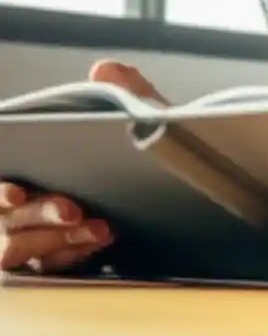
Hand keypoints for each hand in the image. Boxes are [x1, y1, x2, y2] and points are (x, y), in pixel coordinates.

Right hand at [0, 59, 166, 276]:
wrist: (181, 182)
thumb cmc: (143, 142)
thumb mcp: (144, 113)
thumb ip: (126, 90)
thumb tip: (106, 69)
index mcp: (26, 163)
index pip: (0, 181)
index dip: (0, 191)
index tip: (16, 193)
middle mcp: (18, 201)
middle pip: (4, 219)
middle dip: (37, 215)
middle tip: (72, 209)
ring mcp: (32, 233)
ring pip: (18, 249)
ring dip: (56, 239)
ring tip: (98, 226)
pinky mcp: (54, 256)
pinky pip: (50, 266)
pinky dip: (73, 253)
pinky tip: (101, 239)